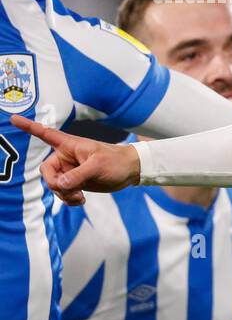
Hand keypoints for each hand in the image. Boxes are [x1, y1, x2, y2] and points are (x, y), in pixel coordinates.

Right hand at [10, 114, 140, 204]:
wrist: (130, 171)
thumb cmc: (116, 161)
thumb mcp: (98, 166)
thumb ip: (78, 175)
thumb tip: (60, 185)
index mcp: (69, 145)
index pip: (45, 134)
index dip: (28, 127)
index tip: (13, 118)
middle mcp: (65, 157)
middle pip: (46, 172)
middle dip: (56, 184)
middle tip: (72, 191)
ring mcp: (69, 171)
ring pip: (54, 185)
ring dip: (64, 195)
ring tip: (80, 198)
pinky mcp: (75, 183)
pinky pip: (63, 193)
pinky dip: (69, 200)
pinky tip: (81, 201)